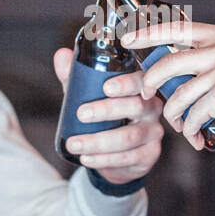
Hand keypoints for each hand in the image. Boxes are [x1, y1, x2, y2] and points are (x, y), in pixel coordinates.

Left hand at [52, 48, 163, 183]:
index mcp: (140, 89)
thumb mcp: (89, 96)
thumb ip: (76, 78)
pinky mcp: (149, 155)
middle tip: (80, 114)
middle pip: (134, 107)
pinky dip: (104, 159)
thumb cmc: (104, 118)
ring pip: (128, 137)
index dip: (126, 83)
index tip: (105, 87)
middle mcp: (152, 108)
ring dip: (98, 141)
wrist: (115, 155)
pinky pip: (127, 158)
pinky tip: (86, 158)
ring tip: (73, 143)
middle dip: (105, 110)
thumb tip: (61, 55)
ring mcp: (153, 133)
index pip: (139, 81)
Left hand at [121, 22, 214, 159]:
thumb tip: (176, 58)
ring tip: (180, 126)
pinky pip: (191, 115)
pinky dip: (189, 129)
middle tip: (145, 94)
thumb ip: (214, 53)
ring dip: (173, 116)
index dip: (148, 34)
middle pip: (168, 63)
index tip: (129, 40)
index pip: (178, 28)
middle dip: (149, 82)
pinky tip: (196, 135)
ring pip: (177, 95)